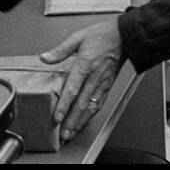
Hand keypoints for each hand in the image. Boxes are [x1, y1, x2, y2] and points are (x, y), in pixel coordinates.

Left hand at [41, 20, 123, 142]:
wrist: (125, 36)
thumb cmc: (103, 35)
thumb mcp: (78, 37)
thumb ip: (60, 50)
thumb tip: (44, 57)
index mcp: (85, 64)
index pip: (73, 89)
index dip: (64, 105)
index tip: (57, 117)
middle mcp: (95, 76)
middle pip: (81, 103)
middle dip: (72, 120)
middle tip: (63, 134)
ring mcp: (102, 82)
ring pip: (91, 106)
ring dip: (81, 121)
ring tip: (71, 133)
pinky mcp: (108, 85)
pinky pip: (99, 102)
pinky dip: (91, 114)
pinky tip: (85, 121)